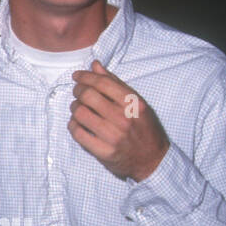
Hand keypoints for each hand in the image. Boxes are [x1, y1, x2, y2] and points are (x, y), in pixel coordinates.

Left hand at [68, 60, 169, 181]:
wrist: (153, 160)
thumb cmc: (145, 129)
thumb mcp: (137, 103)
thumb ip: (115, 83)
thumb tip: (95, 65)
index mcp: (133, 103)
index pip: (102, 83)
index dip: (85, 76)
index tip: (77, 76)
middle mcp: (123, 118)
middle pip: (88, 95)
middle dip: (77, 90)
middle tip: (77, 92)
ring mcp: (113, 136)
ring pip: (80, 113)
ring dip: (74, 107)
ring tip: (78, 107)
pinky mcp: (103, 151)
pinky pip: (77, 132)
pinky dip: (73, 124)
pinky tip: (78, 123)